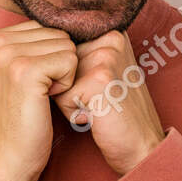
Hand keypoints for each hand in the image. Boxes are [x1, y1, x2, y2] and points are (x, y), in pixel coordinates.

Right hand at [0, 20, 78, 180]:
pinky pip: (70, 60)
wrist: (9, 159)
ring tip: (39, 98)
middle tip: (36, 94)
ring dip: (63, 76)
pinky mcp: (25, 70)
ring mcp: (7, 55)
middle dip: (58, 65)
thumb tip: (62, 21)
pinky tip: (45, 101)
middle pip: (57, 34)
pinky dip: (66, 84)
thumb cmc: (19, 120)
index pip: (44, 28)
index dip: (49, 58)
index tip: (30, 86)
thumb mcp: (14, 74)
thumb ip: (27, 45)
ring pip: (66, 46)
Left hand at [50, 30, 165, 174]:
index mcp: (111, 33)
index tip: (98, 90)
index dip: (70, 77)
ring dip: (70, 101)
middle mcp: (111, 38)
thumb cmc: (117, 115)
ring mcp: (107, 56)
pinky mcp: (101, 79)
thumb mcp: (101, 74)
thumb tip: (38, 47)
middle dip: (69, 88)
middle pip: (58, 62)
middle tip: (99, 101)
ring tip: (97, 108)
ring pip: (57, 79)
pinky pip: (62, 98)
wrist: (142, 147)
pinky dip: (73, 114)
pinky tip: (97, 117)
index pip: (61, 49)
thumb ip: (78, 55)